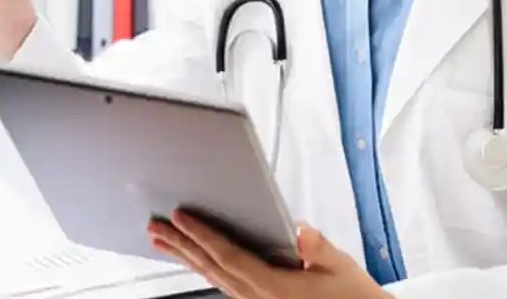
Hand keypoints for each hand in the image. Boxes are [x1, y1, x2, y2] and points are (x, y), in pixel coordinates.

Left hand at [148, 210, 392, 298]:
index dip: (203, 235)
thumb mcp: (340, 267)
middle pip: (211, 268)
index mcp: (275, 288)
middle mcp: (260, 298)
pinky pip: (222, 282)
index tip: (181, 217)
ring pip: (212, 276)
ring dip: (185, 256)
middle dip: (181, 245)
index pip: (229, 256)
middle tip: (155, 227)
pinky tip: (193, 257)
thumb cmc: (351, 296)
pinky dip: (202, 267)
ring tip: (161, 240)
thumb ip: (317, 248)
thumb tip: (300, 231)